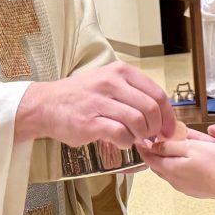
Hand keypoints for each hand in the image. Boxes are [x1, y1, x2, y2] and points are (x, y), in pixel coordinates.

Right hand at [16, 62, 177, 147]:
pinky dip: (127, 142)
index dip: (168, 116)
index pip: (157, 94)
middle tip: (152, 137)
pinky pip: (120, 133)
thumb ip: (134, 94)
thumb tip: (163, 116)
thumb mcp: (109, 83)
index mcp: (120, 72)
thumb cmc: (81, 97)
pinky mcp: (89, 121)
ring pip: (137, 121)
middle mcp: (111, 82)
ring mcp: (99, 101)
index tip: (169, 130)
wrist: (45, 104)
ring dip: (141, 135)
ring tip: (135, 139)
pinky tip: (122, 142)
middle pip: (150, 108)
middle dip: (157, 128)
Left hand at [141, 137, 214, 202]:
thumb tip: (151, 145)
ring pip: (167, 170)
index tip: (141, 136)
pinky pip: (179, 175)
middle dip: (153, 152)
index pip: (148, 158)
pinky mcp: (194, 188)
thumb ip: (169, 147)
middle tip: (153, 138)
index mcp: (170, 169)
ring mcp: (184, 186)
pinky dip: (176, 165)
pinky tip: (184, 158)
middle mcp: (173, 180)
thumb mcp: (191, 147)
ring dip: (165, 159)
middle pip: (156, 165)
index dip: (143, 146)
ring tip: (168, 146)